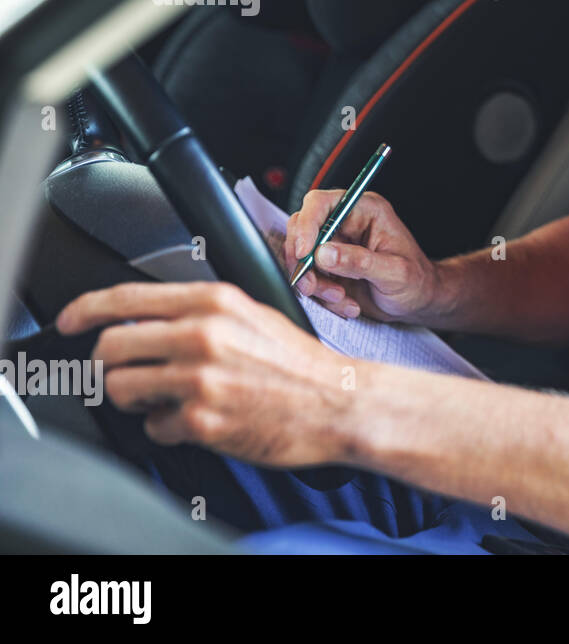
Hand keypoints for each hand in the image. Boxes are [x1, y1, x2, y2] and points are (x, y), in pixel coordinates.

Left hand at [56, 281, 354, 466]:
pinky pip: (154, 427)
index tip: (70, 321)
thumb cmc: (302, 364)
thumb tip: (151, 320)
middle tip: (129, 374)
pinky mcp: (203, 420)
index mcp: (214, 302)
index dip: (85, 310)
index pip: (125, 297)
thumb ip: (203, 312)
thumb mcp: (254, 314)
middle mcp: (202, 335)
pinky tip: (200, 420)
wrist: (340, 402)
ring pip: (121, 388)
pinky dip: (170, 429)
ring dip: (136, 399)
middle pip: (110, 347)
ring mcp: (199, 379)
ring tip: (167, 399)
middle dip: (110, 365)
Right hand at [284, 188, 438, 323]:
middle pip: (301, 229)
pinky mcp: (329, 267)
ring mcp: (335, 246)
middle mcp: (346, 223)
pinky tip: (347, 303)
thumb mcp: (395, 273)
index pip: (322, 203)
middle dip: (304, 262)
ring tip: (341, 297)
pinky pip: (309, 278)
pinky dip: (321, 296)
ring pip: (300, 258)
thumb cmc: (415, 281)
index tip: (303, 252)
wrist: (417, 302)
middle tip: (313, 286)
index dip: (306, 225)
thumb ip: (361, 262)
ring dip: (315, 284)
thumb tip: (324, 254)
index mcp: (365, 211)